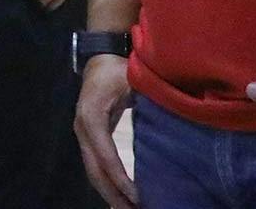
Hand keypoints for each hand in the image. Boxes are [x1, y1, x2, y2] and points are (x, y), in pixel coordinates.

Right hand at [74, 52, 135, 207]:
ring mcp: (82, 134)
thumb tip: (174, 116)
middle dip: (112, 193)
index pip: (105, 155)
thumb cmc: (118, 70)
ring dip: (108, 193)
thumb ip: (147, 99)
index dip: (119, 178)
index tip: (136, 197)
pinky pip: (95, 165)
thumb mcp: (133, 81)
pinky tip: (120, 196)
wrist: (100, 59)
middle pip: (94, 169)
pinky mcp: (89, 137)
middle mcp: (82, 128)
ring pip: (92, 171)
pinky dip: (107, 183)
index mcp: (91, 116)